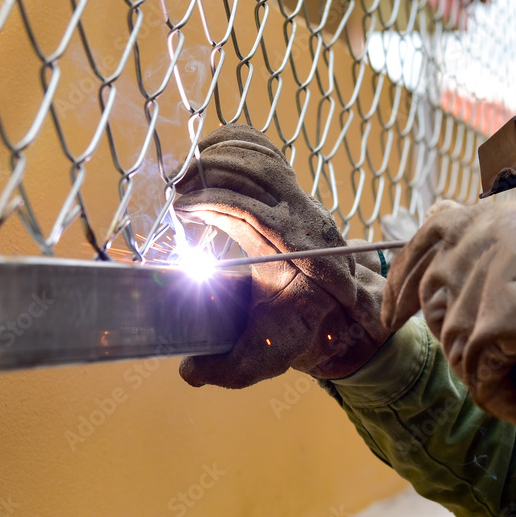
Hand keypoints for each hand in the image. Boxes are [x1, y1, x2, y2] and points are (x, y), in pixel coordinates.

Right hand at [172, 124, 389, 387]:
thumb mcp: (266, 357)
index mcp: (293, 251)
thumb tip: (188, 372)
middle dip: (209, 169)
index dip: (212, 199)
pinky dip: (231, 144)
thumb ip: (228, 369)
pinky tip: (203, 158)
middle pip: (255, 170)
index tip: (179, 206)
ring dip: (217, 155)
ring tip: (183, 175)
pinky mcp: (292, 190)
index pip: (252, 207)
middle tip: (174, 187)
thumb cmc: (297, 332)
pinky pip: (263, 152)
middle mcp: (302, 216)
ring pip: (260, 155)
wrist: (341, 314)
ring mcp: (300, 199)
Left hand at [381, 200, 515, 427]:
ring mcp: (472, 287)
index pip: (426, 238)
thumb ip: (498, 240)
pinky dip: (502, 398)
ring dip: (483, 369)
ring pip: (455, 346)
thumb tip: (462, 252)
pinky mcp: (484, 329)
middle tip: (475, 353)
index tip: (396, 307)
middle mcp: (469, 245)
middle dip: (446, 330)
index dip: (404, 274)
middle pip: (431, 298)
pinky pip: (479, 379)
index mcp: (483, 218)